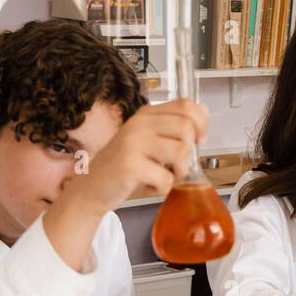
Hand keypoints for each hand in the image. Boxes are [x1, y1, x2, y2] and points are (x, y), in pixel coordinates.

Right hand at [43, 100, 206, 272]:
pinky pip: (166, 178)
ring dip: (178, 172)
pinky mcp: (130, 165)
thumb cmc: (124, 166)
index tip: (199, 141)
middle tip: (175, 165)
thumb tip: (204, 110)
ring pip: (181, 152)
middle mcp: (138, 123)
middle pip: (186, 128)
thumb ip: (173, 126)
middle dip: (189, 152)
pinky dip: (162, 188)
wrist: (90, 189)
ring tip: (162, 176)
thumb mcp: (148, 140)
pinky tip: (148, 185)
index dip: (200, 123)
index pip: (185, 106)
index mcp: (145, 114)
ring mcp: (133, 142)